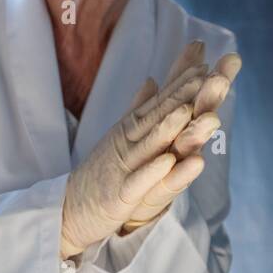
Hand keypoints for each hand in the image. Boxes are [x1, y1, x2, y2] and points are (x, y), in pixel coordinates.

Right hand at [59, 44, 220, 259]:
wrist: (68, 208)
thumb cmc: (102, 171)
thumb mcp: (122, 136)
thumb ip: (141, 107)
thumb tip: (153, 79)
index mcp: (131, 128)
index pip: (160, 102)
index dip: (181, 83)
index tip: (204, 63)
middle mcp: (127, 141)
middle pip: (157, 117)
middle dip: (180, 96)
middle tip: (204, 75)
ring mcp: (122, 166)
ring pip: (149, 145)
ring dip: (168, 128)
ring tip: (187, 111)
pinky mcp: (119, 196)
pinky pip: (138, 182)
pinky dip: (152, 172)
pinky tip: (168, 161)